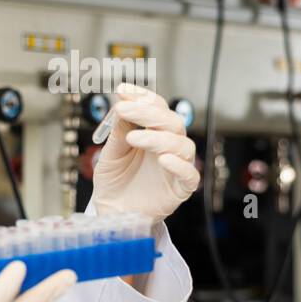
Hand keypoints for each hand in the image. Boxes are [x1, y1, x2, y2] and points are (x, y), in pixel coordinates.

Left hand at [91, 82, 198, 220]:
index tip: (122, 89)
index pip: (156, 108)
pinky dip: (179, 165)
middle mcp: (168, 146)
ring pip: (182, 145)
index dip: (142, 97)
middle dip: (148, 112)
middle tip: (124, 109)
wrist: (113, 212)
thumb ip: (119, 130)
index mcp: (154, 133)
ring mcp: (176, 166)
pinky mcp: (180, 189)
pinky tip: (162, 159)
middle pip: (171, 122)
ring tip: (134, 137)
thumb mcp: (111, 153)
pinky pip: (190, 175)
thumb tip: (122, 102)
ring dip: (158, 137)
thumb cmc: (115, 181)